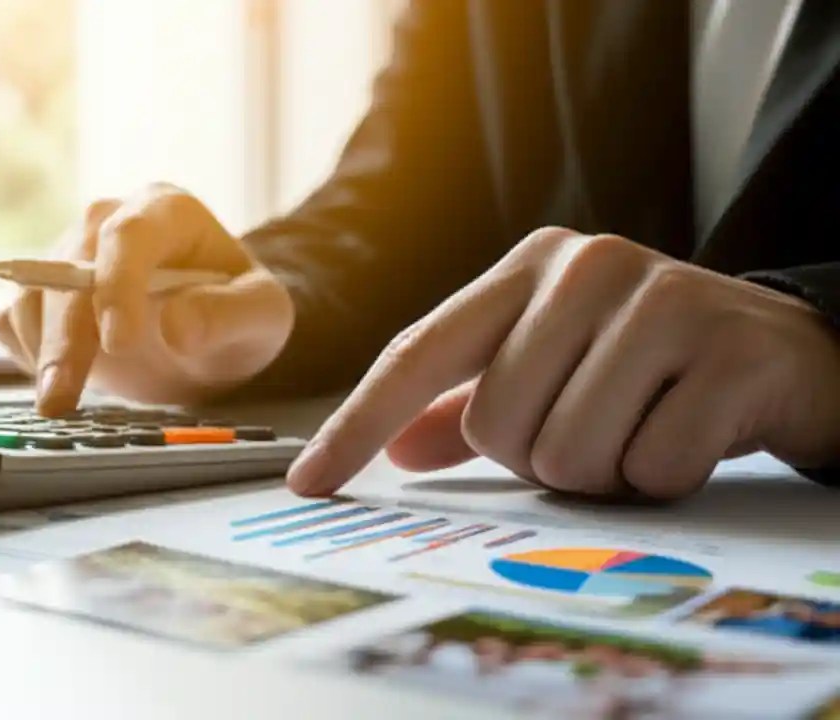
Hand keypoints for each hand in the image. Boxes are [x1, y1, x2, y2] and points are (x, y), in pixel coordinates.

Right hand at [0, 183, 293, 414]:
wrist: (207, 333)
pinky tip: (60, 380)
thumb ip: (231, 316)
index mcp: (166, 211)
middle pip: (69, 269)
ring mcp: (66, 256)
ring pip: (32, 296)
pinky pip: (14, 319)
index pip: (130, 235)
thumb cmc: (236, 316)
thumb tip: (176, 326)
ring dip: (39, 351)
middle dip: (66, 337)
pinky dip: (25, 352)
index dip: (119, 286)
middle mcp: (106, 221)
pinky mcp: (42, 294)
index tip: (120, 343)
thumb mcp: (262, 317)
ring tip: (60, 403)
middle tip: (64, 396)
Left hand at [287, 227, 839, 498]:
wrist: (790, 352)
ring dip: (604, 471)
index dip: (357, 423)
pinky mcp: (732, 350)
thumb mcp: (553, 370)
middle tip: (596, 427)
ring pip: (568, 453)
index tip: (310, 482)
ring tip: (643, 427)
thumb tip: (398, 446)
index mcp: (530, 266)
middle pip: (494, 425)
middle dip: (539, 456)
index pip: (418, 353)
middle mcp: (588, 266)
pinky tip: (692, 432)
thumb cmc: (649, 367)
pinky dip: (664, 477)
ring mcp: (664, 300)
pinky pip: (652, 467)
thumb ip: (471, 405)